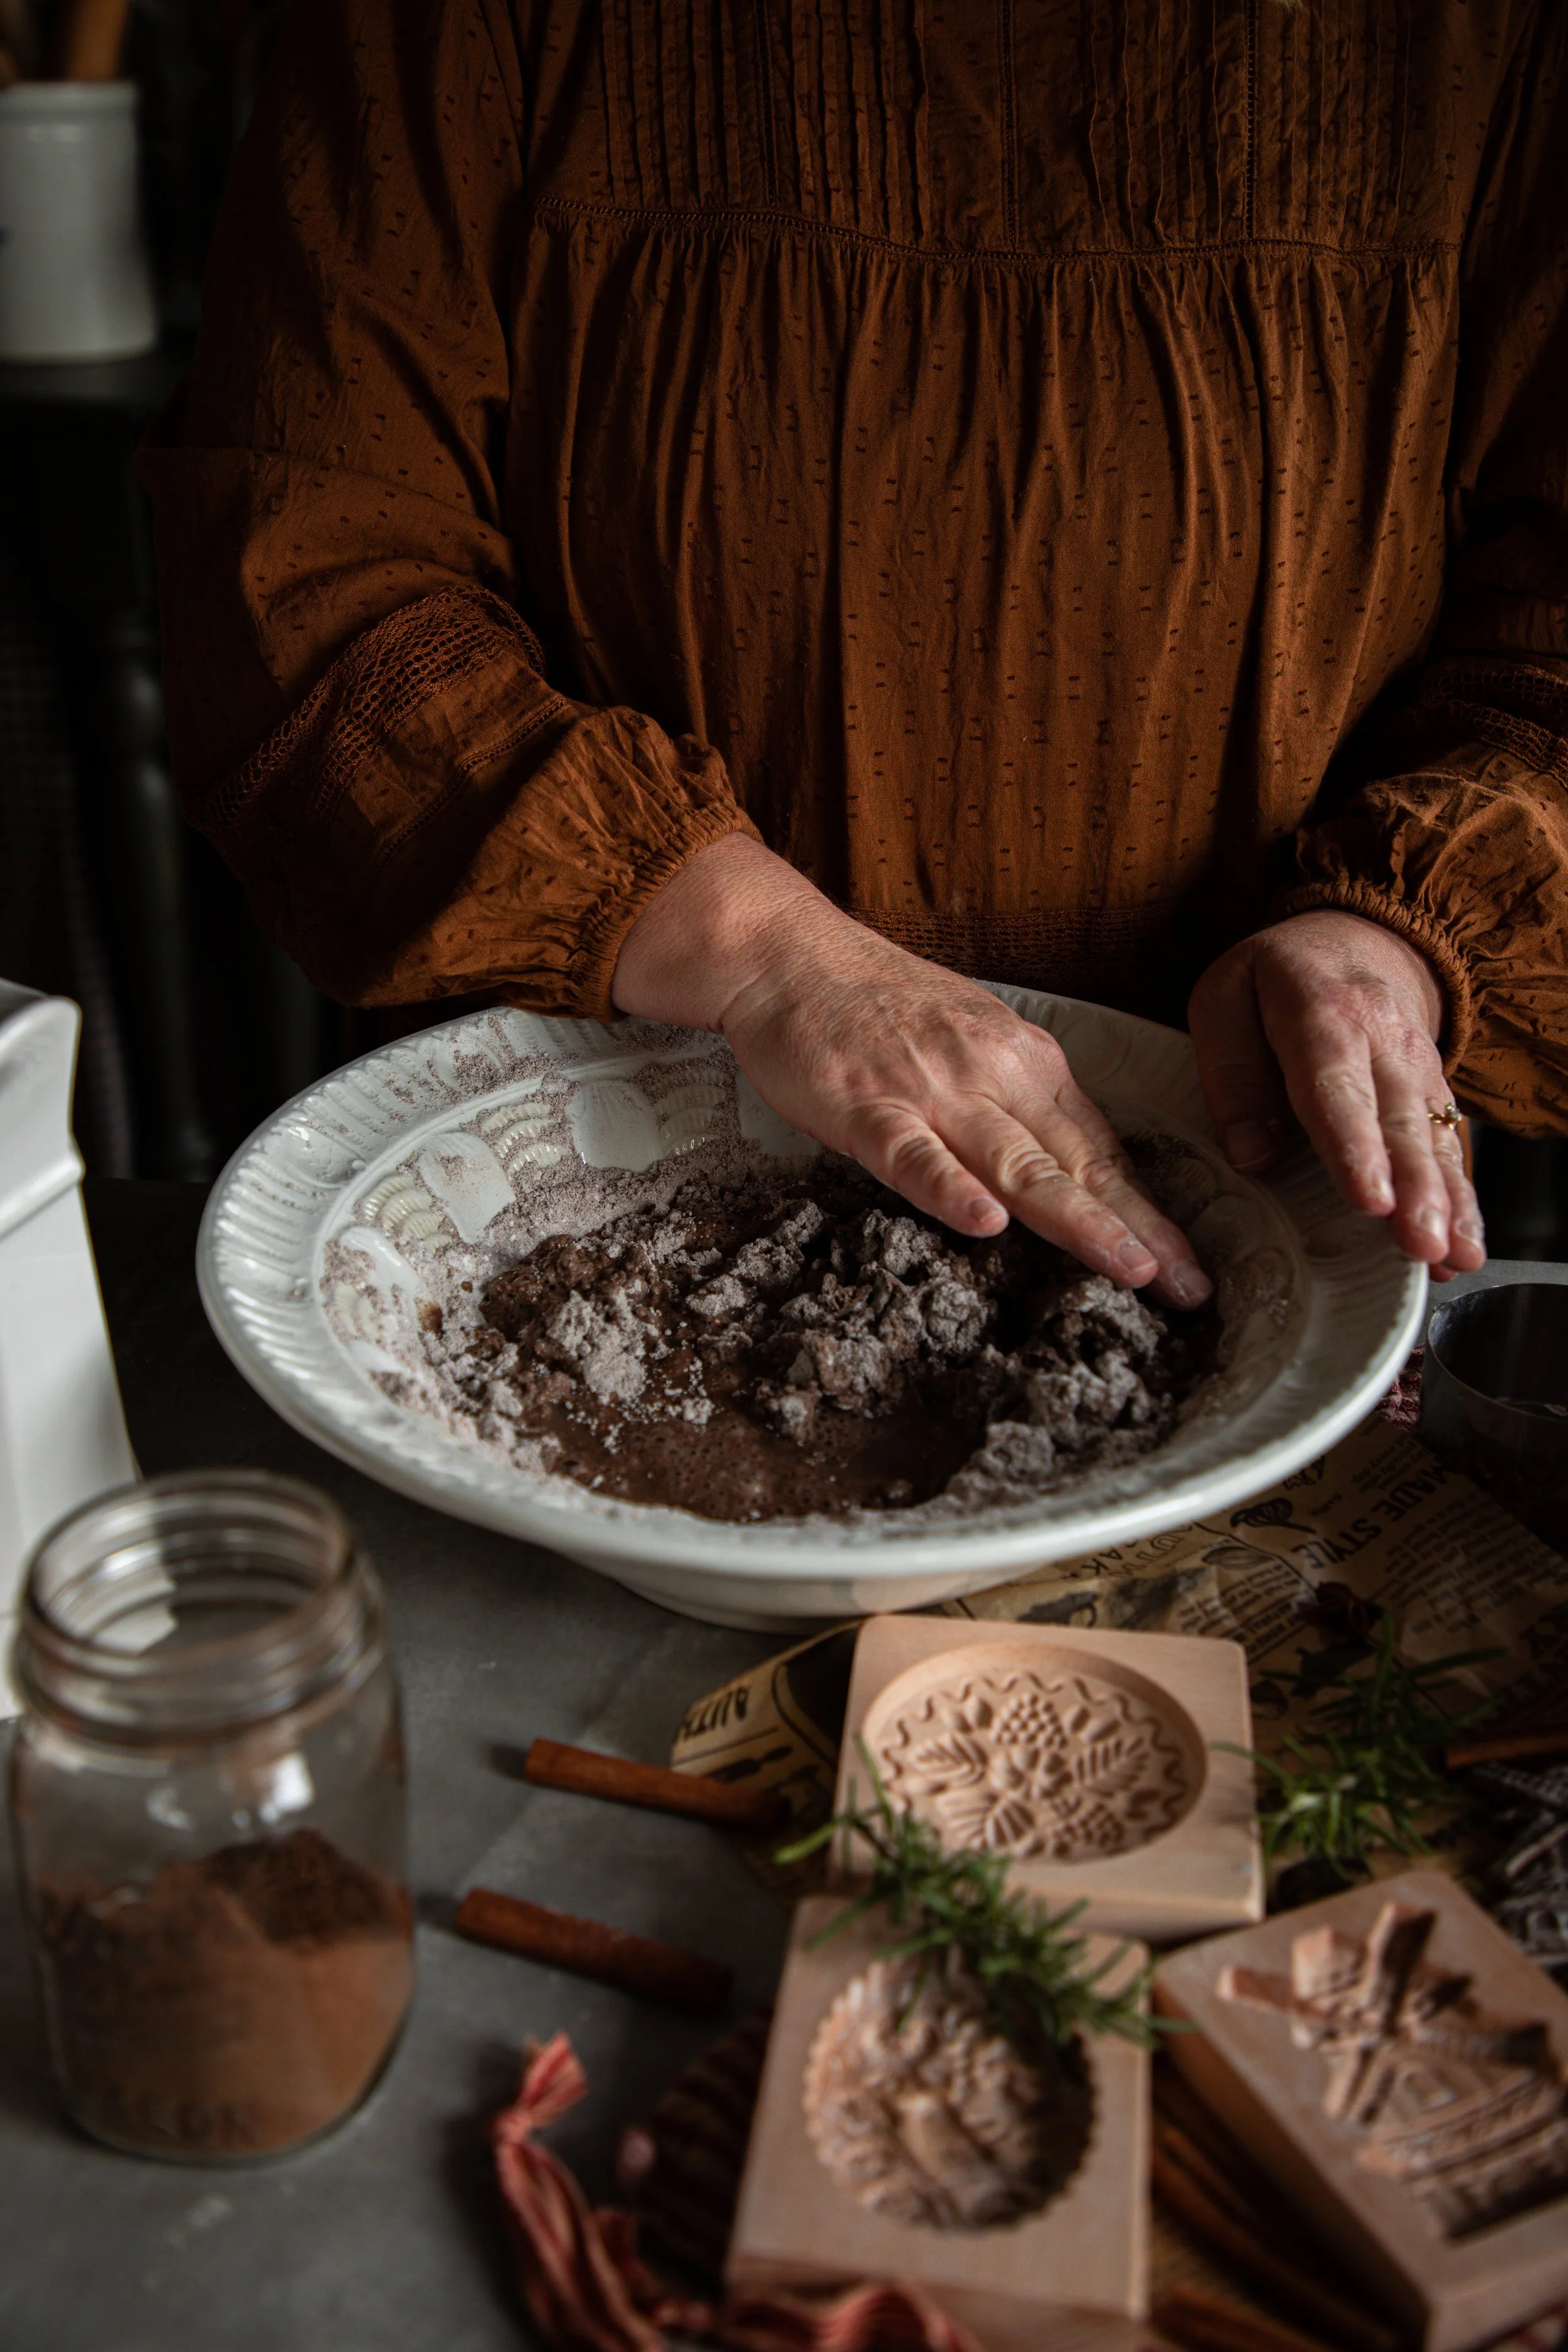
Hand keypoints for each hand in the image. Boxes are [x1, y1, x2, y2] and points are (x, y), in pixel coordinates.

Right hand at [612, 835, 1210, 1305]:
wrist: (791, 954)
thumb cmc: (879, 1004)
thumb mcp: (974, 1040)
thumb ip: (1018, 1102)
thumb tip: (1069, 1165)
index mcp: (1025, 1062)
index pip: (1099, 1150)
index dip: (1146, 1212)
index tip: (1186, 1269)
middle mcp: (993, 1074)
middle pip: (1076, 1165)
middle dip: (1137, 1231)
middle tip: (1186, 1289)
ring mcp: (931, 1090)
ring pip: (1016, 1164)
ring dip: (1077, 1218)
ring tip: (1127, 1267)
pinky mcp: (866, 1106)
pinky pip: (914, 1155)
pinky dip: (950, 1189)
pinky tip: (985, 1224)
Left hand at [1187, 909, 1484, 1278]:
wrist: (1358, 940)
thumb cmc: (1277, 978)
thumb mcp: (1226, 999)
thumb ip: (1231, 1075)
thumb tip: (1252, 1155)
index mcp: (1322, 1014)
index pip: (1338, 1086)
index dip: (1355, 1147)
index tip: (1369, 1200)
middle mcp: (1384, 1043)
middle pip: (1400, 1122)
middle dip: (1415, 1189)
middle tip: (1419, 1243)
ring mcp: (1418, 1071)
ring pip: (1436, 1141)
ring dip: (1448, 1203)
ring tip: (1452, 1257)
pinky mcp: (1434, 1097)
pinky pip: (1450, 1150)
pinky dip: (1461, 1201)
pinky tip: (1461, 1248)